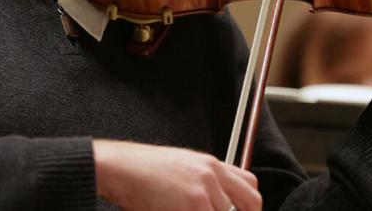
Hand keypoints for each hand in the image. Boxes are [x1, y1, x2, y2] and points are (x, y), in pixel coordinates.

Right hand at [93, 140, 260, 210]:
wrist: (120, 167)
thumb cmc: (142, 170)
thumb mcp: (180, 168)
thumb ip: (203, 183)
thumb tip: (215, 203)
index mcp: (210, 164)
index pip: (249, 183)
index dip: (251, 205)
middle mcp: (212, 173)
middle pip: (251, 201)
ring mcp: (204, 189)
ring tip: (185, 209)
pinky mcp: (194, 204)